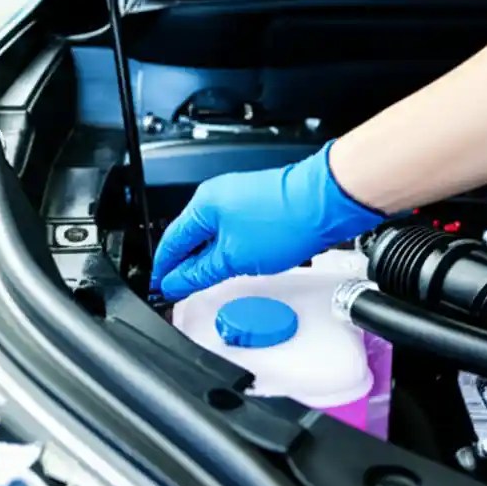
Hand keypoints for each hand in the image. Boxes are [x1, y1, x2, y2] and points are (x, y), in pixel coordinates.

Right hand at [151, 140, 385, 299]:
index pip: (171, 241)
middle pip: (190, 236)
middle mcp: (218, 196)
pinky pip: (233, 231)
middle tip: (180, 289)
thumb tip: (177, 283)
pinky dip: (227, 250)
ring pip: (213, 234)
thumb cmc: (284, 220)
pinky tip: (234, 264)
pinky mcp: (260, 205)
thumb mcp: (233, 258)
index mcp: (203, 205)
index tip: (160, 286)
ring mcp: (241, 199)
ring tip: (206, 281)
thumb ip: (200, 273)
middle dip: (184, 264)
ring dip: (207, 258)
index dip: (163, 268)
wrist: (327, 202)